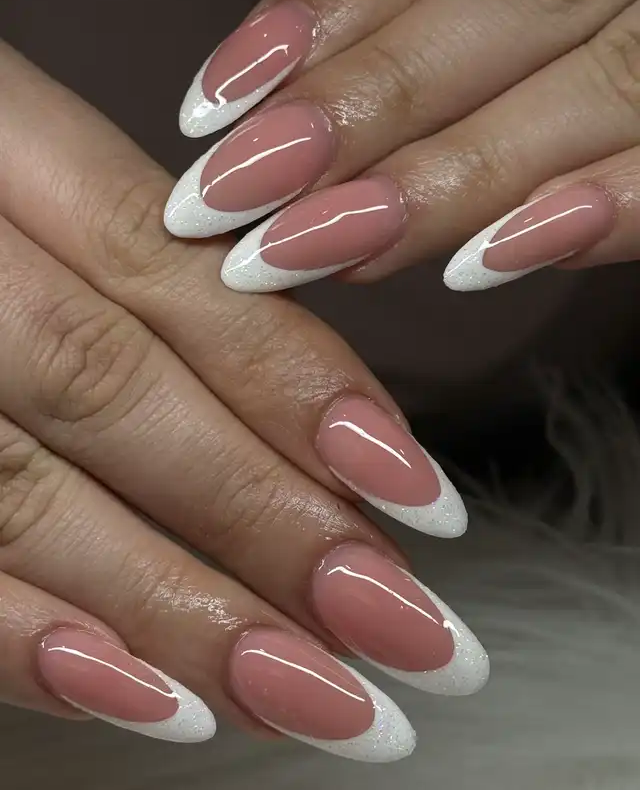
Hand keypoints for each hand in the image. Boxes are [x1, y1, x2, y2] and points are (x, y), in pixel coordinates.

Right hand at [0, 42, 486, 759]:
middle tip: (406, 629)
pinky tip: (157, 703)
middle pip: (114, 390)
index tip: (419, 495)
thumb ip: (151, 268)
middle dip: (270, 522)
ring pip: (26, 491)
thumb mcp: (31, 174)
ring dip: (182, 611)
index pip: (170, 272)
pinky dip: (28, 641)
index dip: (298, 385)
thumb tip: (315, 402)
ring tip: (323, 698)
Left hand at [167, 0, 639, 291]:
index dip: (320, 23)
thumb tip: (311, 90)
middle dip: (361, 115)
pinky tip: (494, 262)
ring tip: (329, 248)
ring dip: (453, 174)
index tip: (215, 112)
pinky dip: (605, 206)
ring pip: (588, 78)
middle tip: (240, 211)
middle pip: (499, 10)